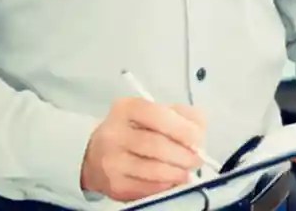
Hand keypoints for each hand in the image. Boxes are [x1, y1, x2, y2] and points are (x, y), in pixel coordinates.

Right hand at [80, 98, 206, 201]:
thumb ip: (181, 116)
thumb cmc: (134, 131)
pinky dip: (167, 185)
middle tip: (197, 158)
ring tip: (187, 171)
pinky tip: (172, 180)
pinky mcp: (115, 185)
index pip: (157, 115)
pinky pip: (149, 188)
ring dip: (178, 172)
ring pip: (154, 170)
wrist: (96, 155)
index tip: (198, 138)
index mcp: (126, 108)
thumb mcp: (153, 113)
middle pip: (157, 145)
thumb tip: (199, 131)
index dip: (182, 128)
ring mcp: (112, 161)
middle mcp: (114, 133)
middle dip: (184, 154)